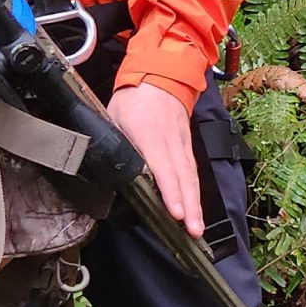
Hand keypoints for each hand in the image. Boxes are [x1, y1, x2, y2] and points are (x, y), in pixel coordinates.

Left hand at [109, 83, 205, 235]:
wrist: (160, 76)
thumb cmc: (134, 99)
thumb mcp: (113, 117)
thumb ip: (114, 145)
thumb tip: (108, 172)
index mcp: (150, 134)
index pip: (162, 167)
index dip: (169, 191)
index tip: (175, 212)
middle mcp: (171, 141)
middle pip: (183, 177)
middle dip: (190, 206)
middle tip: (194, 231)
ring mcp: (182, 144)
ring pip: (191, 177)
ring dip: (195, 203)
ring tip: (197, 227)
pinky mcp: (187, 146)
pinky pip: (192, 171)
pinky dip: (195, 192)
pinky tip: (195, 209)